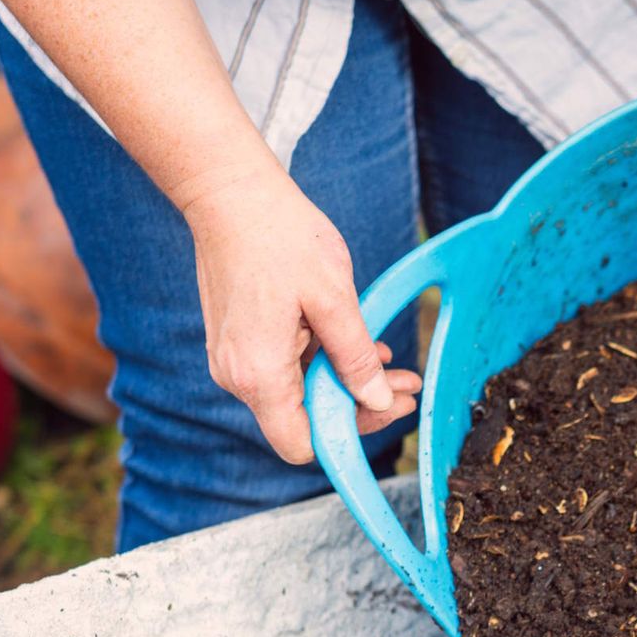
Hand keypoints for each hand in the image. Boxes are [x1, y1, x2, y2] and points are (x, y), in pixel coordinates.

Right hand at [179, 165, 419, 462]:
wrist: (229, 192)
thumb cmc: (280, 237)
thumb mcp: (334, 299)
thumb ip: (356, 357)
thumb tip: (377, 400)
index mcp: (259, 373)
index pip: (303, 444)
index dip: (350, 435)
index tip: (389, 409)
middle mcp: (237, 376)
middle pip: (304, 421)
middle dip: (359, 406)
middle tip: (407, 387)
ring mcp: (234, 359)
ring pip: (298, 393)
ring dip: (346, 382)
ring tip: (394, 362)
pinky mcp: (238, 341)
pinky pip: (285, 368)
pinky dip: (323, 362)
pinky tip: (361, 344)